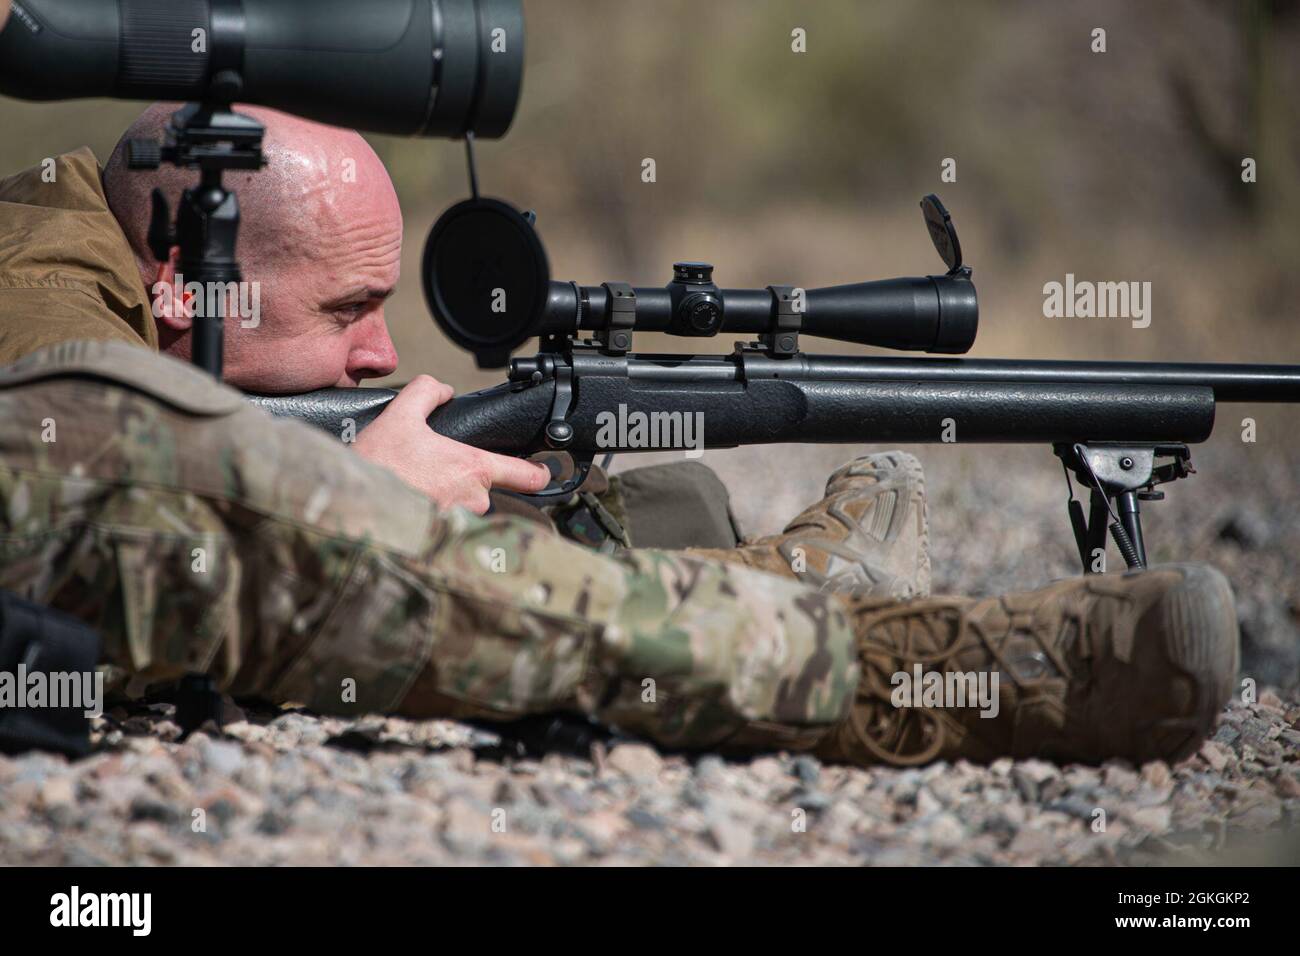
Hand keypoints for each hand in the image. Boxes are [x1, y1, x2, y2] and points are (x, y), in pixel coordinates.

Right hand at [354, 375, 550, 512]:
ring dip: (447, 502)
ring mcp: (460, 526)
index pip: (525, 476)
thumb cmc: (376, 466)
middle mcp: (474, 501)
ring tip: (415, 491)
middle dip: (461, 482)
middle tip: (429, 474)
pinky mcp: (443, 545)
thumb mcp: (399, 416)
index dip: (537, 474)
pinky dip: (434, 520)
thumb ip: (425, 394)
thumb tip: (442, 390)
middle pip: (484, 490)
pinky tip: (412, 510)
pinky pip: (449, 530)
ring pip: (465, 510)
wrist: (350, 508)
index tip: (542, 473)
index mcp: (473, 468)